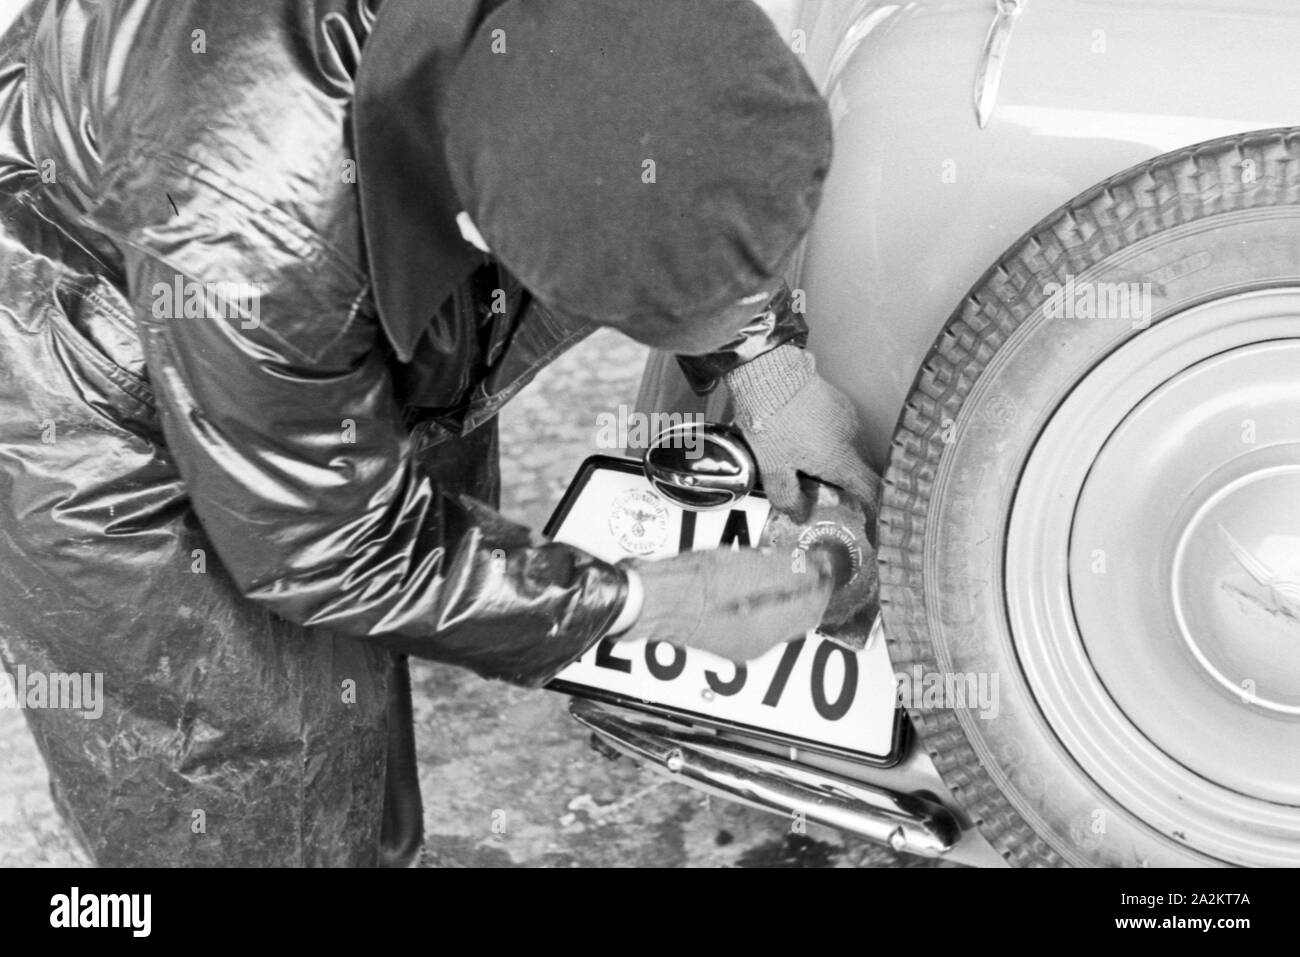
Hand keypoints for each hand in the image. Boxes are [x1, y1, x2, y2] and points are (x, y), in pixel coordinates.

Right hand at [617, 547, 833, 662]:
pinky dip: (761, 594)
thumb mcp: (747, 568)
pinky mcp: (716, 632)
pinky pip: (752, 613)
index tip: (825, 558)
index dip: (823, 579)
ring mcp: (734, 641)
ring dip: (784, 590)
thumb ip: (788, 570)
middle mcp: (754, 643)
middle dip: (805, 586)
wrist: (644, 599)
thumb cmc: (690, 585)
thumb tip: (818, 567)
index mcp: (766, 631)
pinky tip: (749, 573)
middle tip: (806, 557)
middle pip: (797, 614)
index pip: (813, 607)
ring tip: (780, 561)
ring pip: (775, 614)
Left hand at [726, 345, 879, 522]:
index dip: (874, 511)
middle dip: (851, 489)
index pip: (872, 491)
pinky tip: (808, 444)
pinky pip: (845, 432)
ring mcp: (848, 417)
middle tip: (828, 498)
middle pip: (863, 472)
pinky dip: (835, 445)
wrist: (768, 372)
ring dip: (841, 465)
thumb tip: (801, 515)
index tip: (871, 524)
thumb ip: (788, 497)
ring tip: (811, 470)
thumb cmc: (771, 421)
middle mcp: (853, 438)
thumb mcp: (772, 467)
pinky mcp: (839, 402)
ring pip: (854, 451)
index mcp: (842, 459)